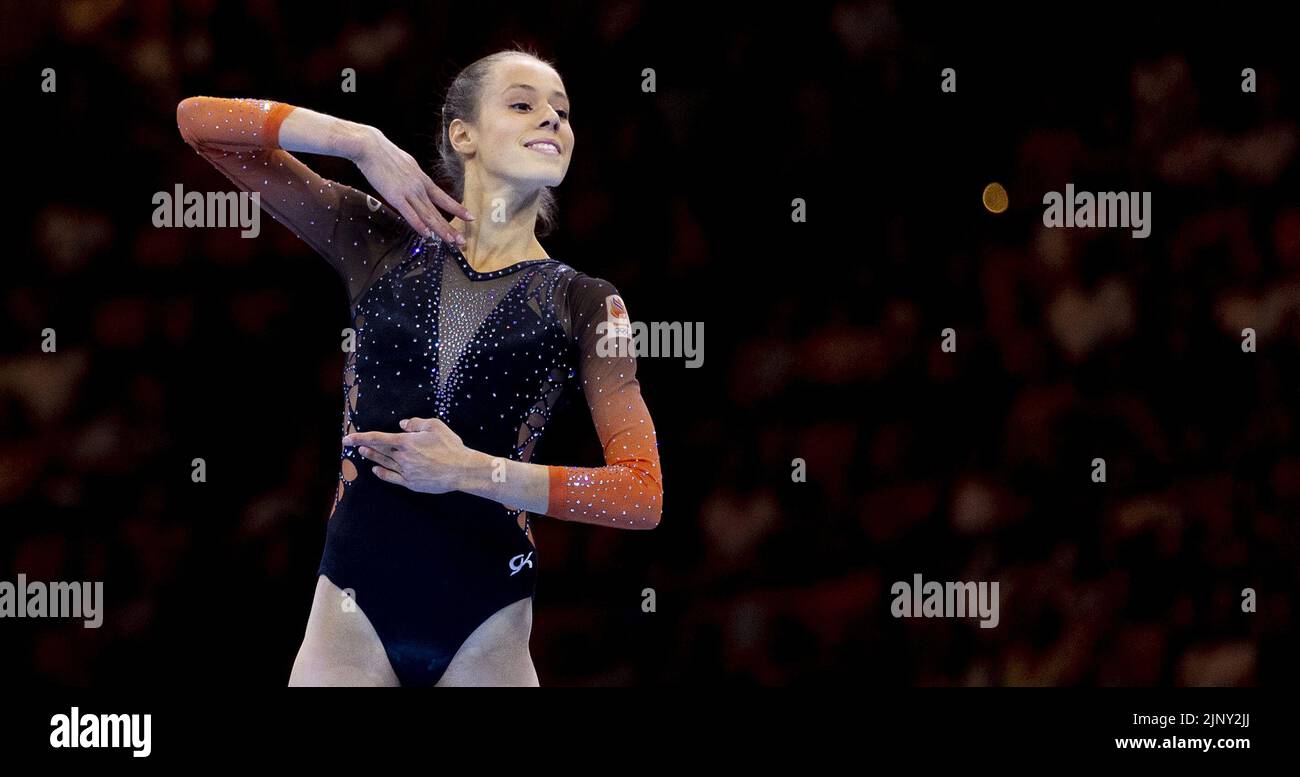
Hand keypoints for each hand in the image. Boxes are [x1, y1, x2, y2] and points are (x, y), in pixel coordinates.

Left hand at [342, 417, 477, 493]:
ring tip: (363, 453)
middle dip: (364, 446)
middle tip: (352, 444)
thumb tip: (402, 424)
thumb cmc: (450, 446)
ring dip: (372, 458)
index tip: (348, 438)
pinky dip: (382, 474)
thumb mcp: (435, 426)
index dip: (360, 438)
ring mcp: (406, 471)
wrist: (460, 469)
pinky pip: (392, 478)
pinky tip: (376, 471)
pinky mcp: (411, 483)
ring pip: (384, 463)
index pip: (378, 438)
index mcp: (406, 442)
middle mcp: (402, 457)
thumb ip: (416, 423)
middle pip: (379, 451)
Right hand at [352, 129, 473, 244]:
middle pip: (437, 211)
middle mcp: (419, 187)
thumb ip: (413, 177)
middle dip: (451, 228)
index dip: (457, 208)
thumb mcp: (407, 164)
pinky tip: (426, 234)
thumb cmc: (385, 154)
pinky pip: (409, 213)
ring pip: (427, 215)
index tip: (470, 217)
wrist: (371, 147)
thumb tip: (417, 183)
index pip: (443, 198)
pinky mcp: (395, 196)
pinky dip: (419, 225)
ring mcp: (408, 192)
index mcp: (422, 179)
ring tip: (451, 242)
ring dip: (440, 230)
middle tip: (462, 241)